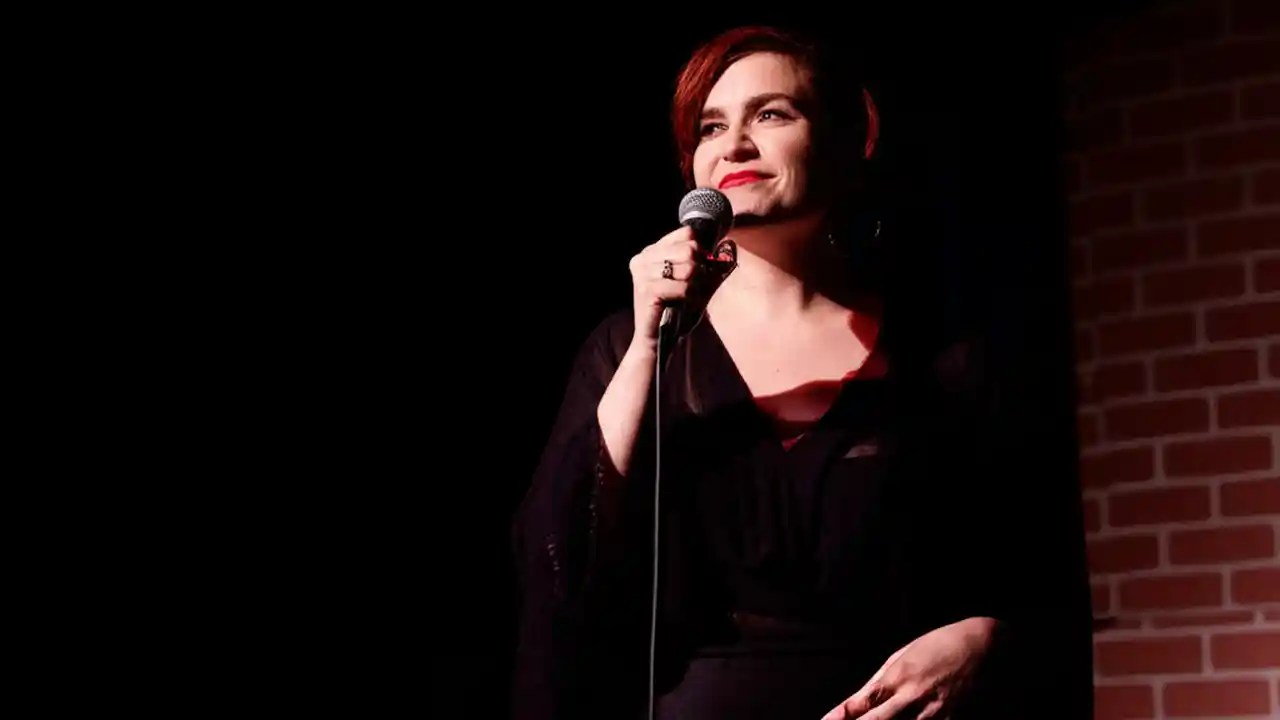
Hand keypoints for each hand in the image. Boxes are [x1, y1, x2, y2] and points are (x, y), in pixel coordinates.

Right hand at [628, 228, 733, 343]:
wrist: (657, 340)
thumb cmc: (676, 310)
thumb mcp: (693, 282)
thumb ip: (707, 264)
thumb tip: (727, 248)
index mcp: (650, 251)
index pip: (687, 233)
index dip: (700, 252)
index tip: (697, 271)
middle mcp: (643, 258)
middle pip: (689, 248)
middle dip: (698, 271)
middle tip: (691, 287)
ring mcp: (642, 273)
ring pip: (689, 268)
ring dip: (694, 287)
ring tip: (686, 297)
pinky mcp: (647, 290)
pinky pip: (684, 286)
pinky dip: (690, 298)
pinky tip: (682, 305)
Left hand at [821, 617, 999, 719]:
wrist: (979, 644)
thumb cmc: (937, 645)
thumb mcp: (902, 655)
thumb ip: (880, 681)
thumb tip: (859, 701)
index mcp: (897, 676)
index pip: (862, 702)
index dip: (841, 715)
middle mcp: (912, 695)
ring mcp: (932, 710)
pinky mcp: (950, 717)